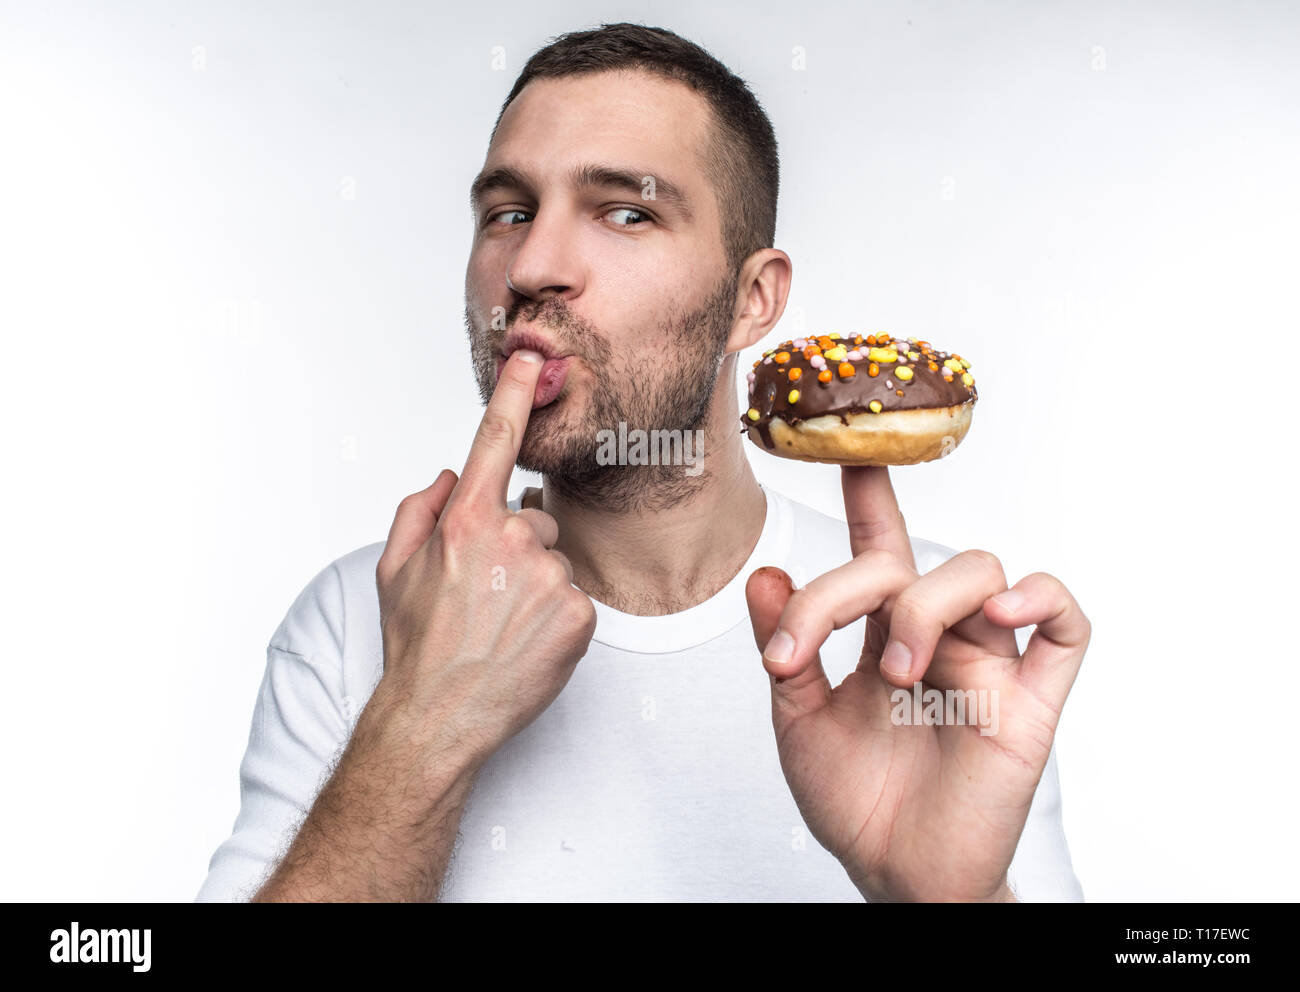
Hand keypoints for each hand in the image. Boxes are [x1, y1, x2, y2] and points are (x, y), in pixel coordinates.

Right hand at [371, 349, 597, 771]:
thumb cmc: (414, 645)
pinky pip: (574, 597)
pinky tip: (526, 641)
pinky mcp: (578, 613)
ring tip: (503, 626)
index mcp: (463, 521)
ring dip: (535, 586)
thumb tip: (449, 473)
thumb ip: (417, 508)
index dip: (515, 394)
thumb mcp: (392, 569)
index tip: (533, 359)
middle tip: (485, 597)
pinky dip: (556, 617)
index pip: (494, 442)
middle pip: (534, 520)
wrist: (438, 716)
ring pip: (554, 561)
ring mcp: (548, 576)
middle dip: (515, 549)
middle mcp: (510, 539)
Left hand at [745, 466, 1089, 901]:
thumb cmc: (855, 798)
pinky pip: (1065, 625)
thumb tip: (762, 573)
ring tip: (895, 671)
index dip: (867, 494)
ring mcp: (986, 662)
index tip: (844, 444)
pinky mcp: (1030, 699)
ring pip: (981, 572)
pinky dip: (1042, 599)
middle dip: (848, 588)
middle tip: (800, 652)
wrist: (894, 873)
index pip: (877, 548)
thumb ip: (786, 645)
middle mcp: (936, 635)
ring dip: (928, 605)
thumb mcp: (799, 719)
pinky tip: (1003, 610)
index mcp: (882, 633)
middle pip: (912, 559)